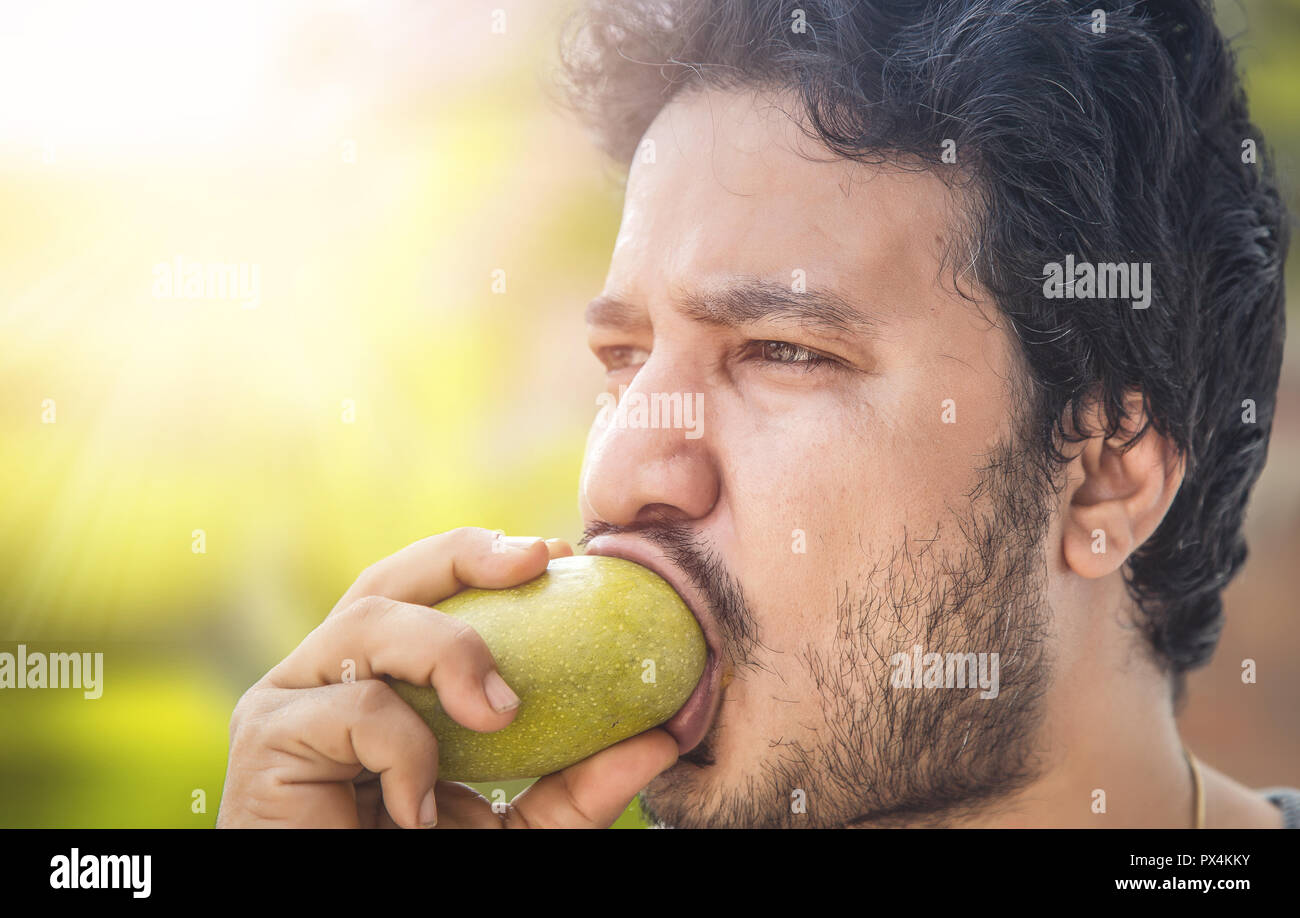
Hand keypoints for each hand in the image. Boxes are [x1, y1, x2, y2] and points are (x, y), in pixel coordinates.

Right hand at [216, 527, 678, 827]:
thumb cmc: (417, 866)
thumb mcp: (513, 824)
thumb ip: (576, 787)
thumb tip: (664, 739)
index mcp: (378, 679)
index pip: (426, 590)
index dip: (483, 556)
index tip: (556, 553)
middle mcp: (328, 675)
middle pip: (388, 577)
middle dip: (464, 553)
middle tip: (535, 561)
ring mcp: (289, 700)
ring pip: (370, 623)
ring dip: (448, 653)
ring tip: (498, 713)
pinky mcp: (267, 739)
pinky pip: (356, 709)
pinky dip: (406, 753)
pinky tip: (415, 811)